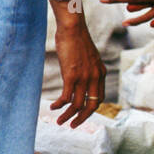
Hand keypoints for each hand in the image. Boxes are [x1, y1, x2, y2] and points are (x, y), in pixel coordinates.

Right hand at [50, 12, 105, 126]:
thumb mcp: (88, 56)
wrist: (73, 28)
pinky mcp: (71, 76)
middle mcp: (95, 78)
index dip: (90, 109)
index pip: (99, 98)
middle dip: (82, 118)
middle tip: (73, 125)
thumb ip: (87, 68)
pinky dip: (60, 105)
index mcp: (100, 73)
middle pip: (91, 106)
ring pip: (77, 105)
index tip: (81, 114)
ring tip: (59, 121)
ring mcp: (84, 78)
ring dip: (68, 115)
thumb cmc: (77, 39)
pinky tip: (53, 107)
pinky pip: (66, 97)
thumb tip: (80, 75)